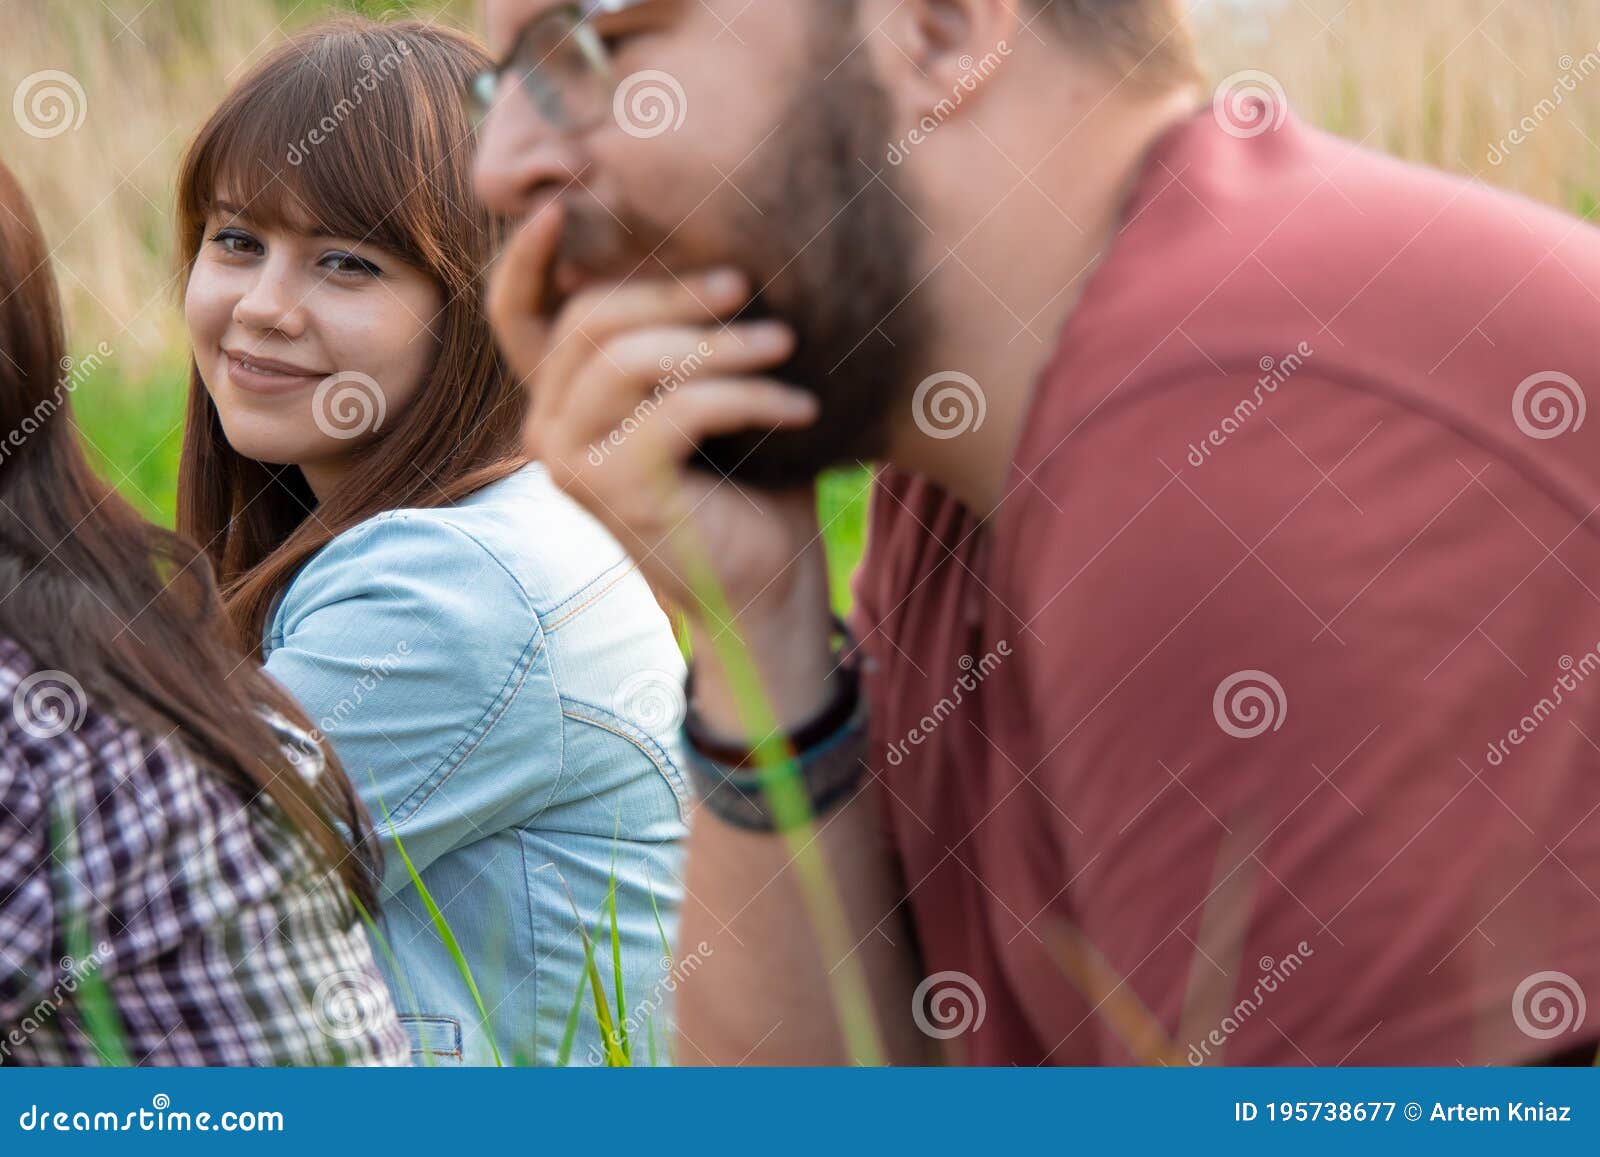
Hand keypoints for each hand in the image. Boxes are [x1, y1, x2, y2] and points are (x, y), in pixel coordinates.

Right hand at [486, 204, 836, 727]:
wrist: (764, 592)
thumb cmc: (749, 489)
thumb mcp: (710, 396)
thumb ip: (682, 339)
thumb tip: (715, 251)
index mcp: (565, 399)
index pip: (517, 315)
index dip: (527, 255)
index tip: (563, 203)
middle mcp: (548, 427)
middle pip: (590, 319)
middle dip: (674, 292)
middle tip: (746, 285)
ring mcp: (569, 460)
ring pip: (630, 359)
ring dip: (720, 344)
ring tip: (785, 345)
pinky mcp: (609, 487)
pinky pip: (677, 407)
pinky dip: (747, 396)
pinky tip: (799, 406)